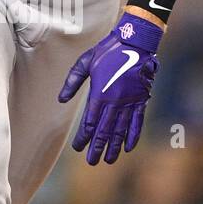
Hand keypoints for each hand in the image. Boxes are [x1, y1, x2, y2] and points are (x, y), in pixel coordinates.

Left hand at [57, 13, 161, 164]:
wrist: (136, 42)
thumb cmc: (108, 50)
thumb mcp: (85, 62)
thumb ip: (72, 82)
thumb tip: (61, 99)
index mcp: (100, 94)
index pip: (89, 122)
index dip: (83, 137)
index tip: (78, 148)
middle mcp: (115, 102)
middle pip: (104, 131)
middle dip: (97, 147)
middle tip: (92, 161)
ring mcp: (129, 102)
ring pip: (121, 130)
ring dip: (115, 146)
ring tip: (110, 160)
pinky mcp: (141, 100)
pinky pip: (137, 122)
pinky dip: (133, 136)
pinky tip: (129, 147)